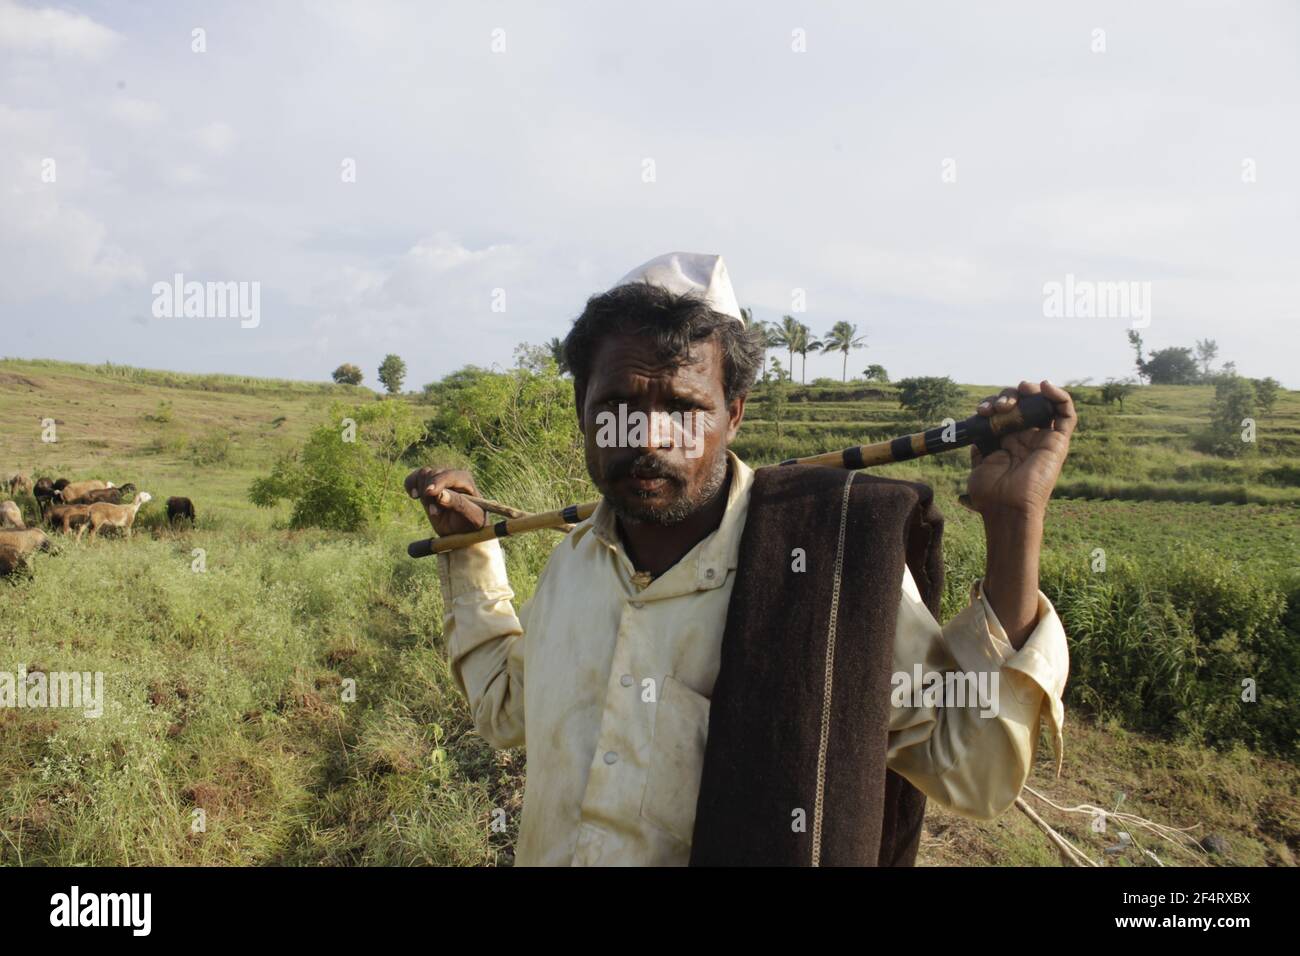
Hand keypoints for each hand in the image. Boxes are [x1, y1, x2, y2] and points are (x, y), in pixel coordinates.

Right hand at [404, 468, 487, 536]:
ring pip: (422, 474)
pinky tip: (414, 496)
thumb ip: (458, 504)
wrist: (463, 530)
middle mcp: (451, 476)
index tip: (428, 493)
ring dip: (422, 493)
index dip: (437, 482)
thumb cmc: (472, 523)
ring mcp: (438, 480)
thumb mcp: (472, 517)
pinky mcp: (427, 487)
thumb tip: (440, 495)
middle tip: (435, 513)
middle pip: (432, 474)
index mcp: (465, 479)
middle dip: (429, 494)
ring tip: (433, 510)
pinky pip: (414, 477)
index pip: (448, 475)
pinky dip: (410, 484)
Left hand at [966, 380, 1074, 521]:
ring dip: (1032, 390)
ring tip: (1021, 390)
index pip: (1004, 411)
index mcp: (1007, 441)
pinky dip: (1059, 396)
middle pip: (1022, 404)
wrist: (1006, 507)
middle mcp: (1026, 437)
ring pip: (1044, 404)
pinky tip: (1044, 386)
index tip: (981, 411)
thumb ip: (981, 440)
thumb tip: (979, 421)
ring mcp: (1043, 439)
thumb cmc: (989, 492)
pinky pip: (1067, 414)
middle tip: (998, 407)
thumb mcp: (978, 460)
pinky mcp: (1059, 442)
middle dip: (1008, 396)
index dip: (993, 404)